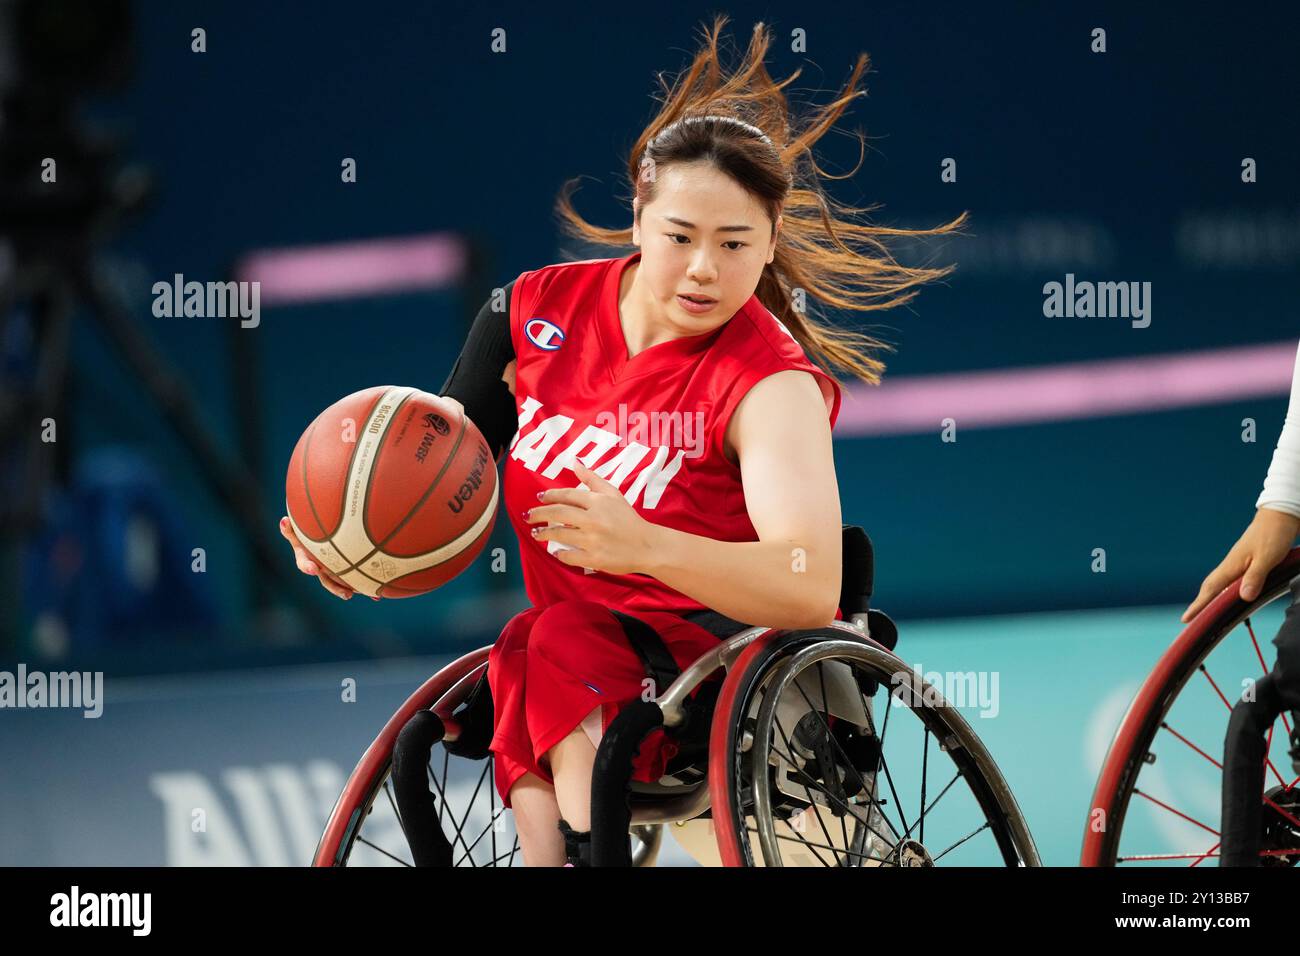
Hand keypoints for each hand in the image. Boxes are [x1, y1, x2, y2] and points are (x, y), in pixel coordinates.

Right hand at [279, 516, 375, 600]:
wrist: (317, 527)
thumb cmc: (306, 525)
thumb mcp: (297, 526)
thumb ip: (290, 528)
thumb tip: (284, 520)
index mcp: (306, 556)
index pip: (304, 563)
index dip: (308, 566)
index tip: (313, 569)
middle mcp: (318, 566)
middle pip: (327, 580)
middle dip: (336, 588)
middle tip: (347, 595)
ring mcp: (331, 568)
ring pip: (342, 582)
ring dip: (351, 590)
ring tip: (361, 595)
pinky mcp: (344, 569)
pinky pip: (354, 579)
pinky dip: (365, 588)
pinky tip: (377, 595)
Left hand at [523, 462, 659, 575]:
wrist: (647, 546)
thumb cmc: (629, 519)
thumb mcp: (613, 494)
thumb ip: (592, 478)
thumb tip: (574, 462)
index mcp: (598, 502)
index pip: (567, 496)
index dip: (550, 495)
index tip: (539, 497)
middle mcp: (594, 519)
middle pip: (558, 514)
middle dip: (539, 514)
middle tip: (528, 517)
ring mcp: (593, 540)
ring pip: (560, 535)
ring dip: (544, 534)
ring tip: (536, 534)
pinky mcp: (594, 558)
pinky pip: (570, 556)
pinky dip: (560, 554)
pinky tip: (555, 551)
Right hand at [1181, 508, 1299, 621]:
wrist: (1280, 516)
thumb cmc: (1273, 535)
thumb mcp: (1267, 558)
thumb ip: (1255, 577)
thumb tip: (1244, 597)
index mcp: (1232, 565)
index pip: (1211, 589)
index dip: (1198, 605)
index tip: (1186, 618)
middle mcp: (1231, 565)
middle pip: (1210, 587)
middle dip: (1199, 603)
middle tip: (1191, 618)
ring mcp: (1238, 563)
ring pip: (1219, 583)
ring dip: (1210, 596)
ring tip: (1205, 610)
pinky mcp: (1246, 562)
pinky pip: (1229, 580)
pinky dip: (1224, 590)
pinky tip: (1229, 594)